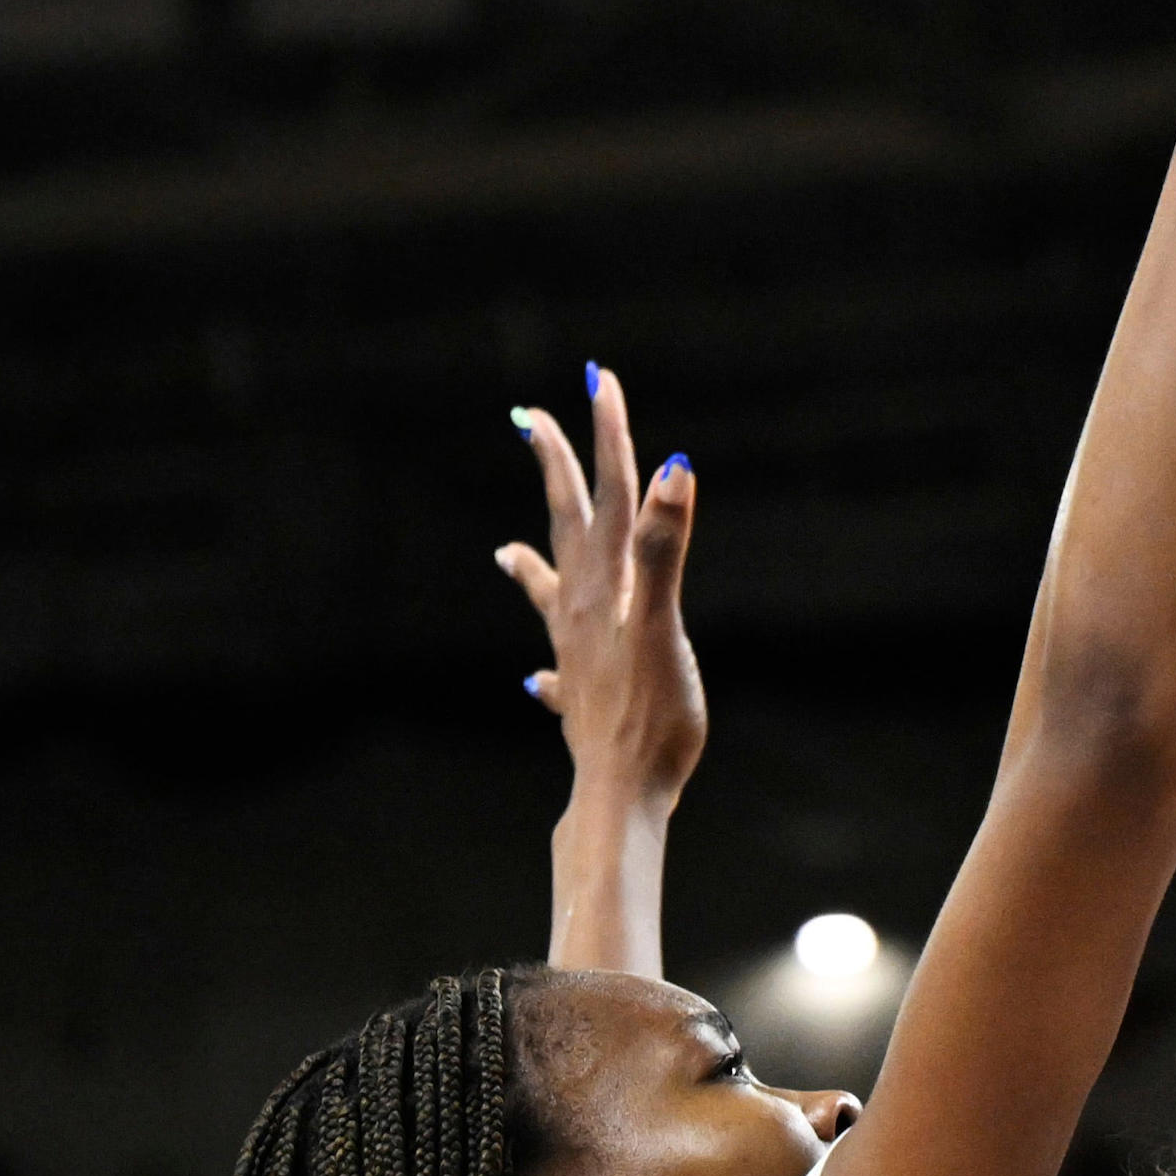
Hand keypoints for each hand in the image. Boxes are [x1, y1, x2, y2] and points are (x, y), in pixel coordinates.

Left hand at [499, 365, 702, 807]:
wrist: (619, 797)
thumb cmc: (650, 718)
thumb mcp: (663, 626)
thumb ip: (664, 549)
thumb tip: (672, 471)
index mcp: (605, 586)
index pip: (609, 495)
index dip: (608, 436)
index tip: (598, 379)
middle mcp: (583, 612)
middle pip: (568, 527)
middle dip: (558, 471)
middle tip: (532, 419)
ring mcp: (580, 657)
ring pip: (550, 597)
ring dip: (532, 566)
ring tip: (503, 552)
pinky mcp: (585, 702)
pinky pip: (559, 672)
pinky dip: (549, 664)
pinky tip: (537, 680)